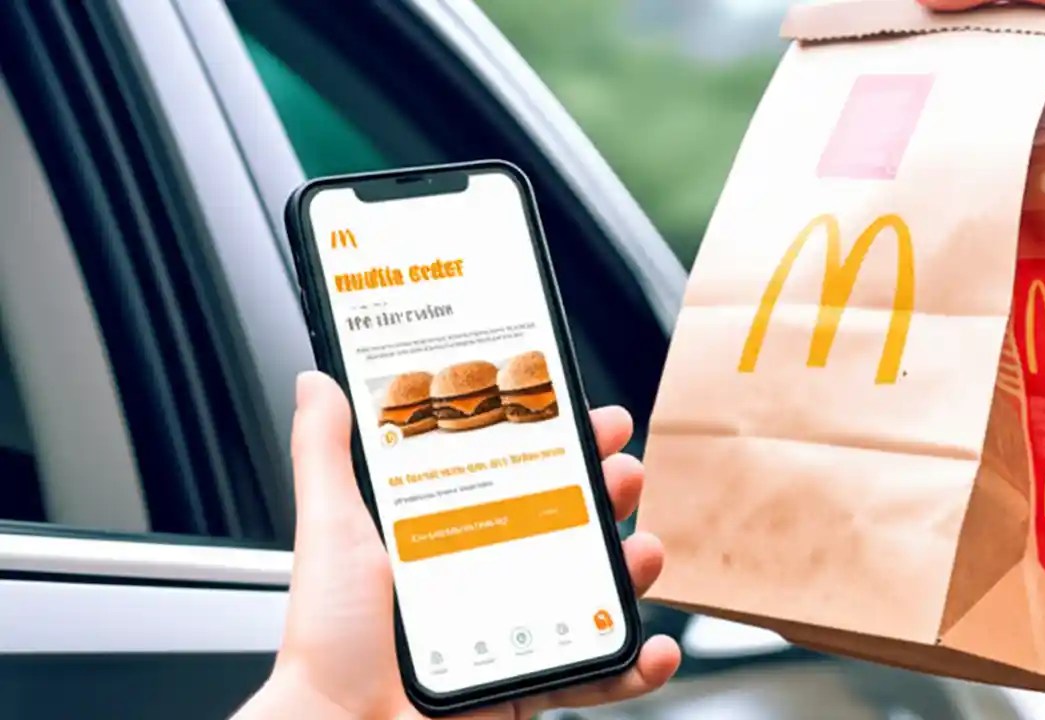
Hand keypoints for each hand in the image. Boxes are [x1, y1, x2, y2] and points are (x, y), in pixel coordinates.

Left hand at [235, 372, 679, 718]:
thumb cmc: (327, 641)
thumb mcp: (331, 528)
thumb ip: (326, 453)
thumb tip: (316, 382)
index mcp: (443, 536)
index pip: (514, 475)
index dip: (559, 447)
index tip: (590, 421)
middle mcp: (481, 581)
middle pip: (563, 527)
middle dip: (606, 496)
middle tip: (625, 474)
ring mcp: (509, 634)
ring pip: (590, 594)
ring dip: (630, 569)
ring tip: (644, 552)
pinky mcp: (525, 685)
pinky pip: (593, 676)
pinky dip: (632, 666)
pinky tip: (651, 647)